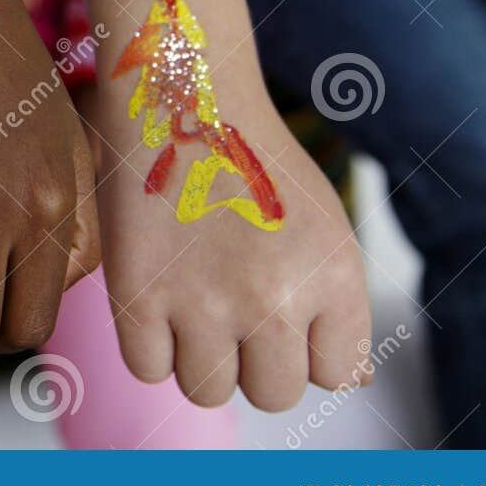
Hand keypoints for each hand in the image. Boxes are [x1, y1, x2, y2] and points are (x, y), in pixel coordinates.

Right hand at [85, 0, 369, 407]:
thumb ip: (339, 305)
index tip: (280, 311)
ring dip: (199, 358)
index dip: (304, 347)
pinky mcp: (137, 294)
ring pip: (209, 392)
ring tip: (190, 302)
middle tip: (230, 307)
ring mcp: (204, 301)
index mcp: (336, 278)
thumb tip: (348, 381)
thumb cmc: (252, 158)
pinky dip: (149, 344)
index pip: (334, 375)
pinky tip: (155, 297)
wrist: (183, 91)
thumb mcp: (325, 221)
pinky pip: (148, 369)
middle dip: (254, 361)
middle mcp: (277, 298)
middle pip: (273, 394)